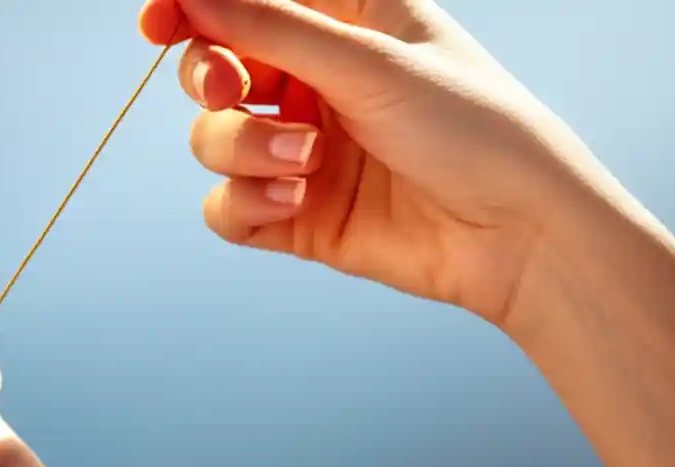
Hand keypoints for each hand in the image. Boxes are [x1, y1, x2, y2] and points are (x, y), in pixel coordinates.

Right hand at [139, 0, 638, 330]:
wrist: (517, 236)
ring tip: (308, 164)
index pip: (246, 2)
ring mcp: (302, 151)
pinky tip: (297, 201)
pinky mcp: (296, 215)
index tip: (157, 23)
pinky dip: (247, 203)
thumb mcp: (370, 61)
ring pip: (215, 140)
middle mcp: (315, 82)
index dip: (191, 8)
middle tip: (233, 90)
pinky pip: (228, 207)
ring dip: (246, 149)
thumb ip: (272, 26)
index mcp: (343, 22)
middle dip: (211, 78)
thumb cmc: (472, 129)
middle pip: (214, 66)